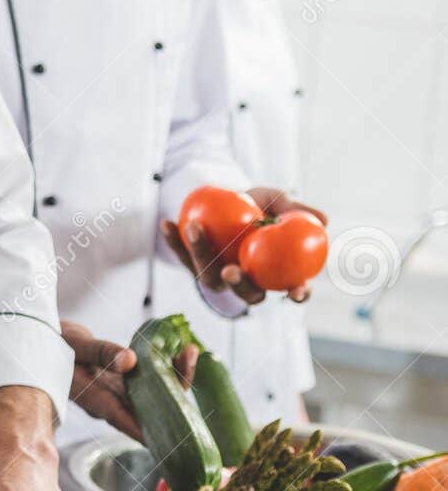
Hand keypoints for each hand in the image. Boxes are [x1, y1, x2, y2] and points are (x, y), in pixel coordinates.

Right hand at [62, 320, 196, 441]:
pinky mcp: (120, 380)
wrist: (44, 340)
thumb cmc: (54, 345)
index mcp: (95, 399)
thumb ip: (101, 353)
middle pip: (146, 407)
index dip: (149, 430)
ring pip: (150, 393)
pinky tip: (176, 352)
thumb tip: (131, 361)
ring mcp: (116, 391)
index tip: (172, 441)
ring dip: (171, 377)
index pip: (126, 419)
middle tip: (188, 369)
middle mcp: (109, 400)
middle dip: (172, 394)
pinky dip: (162, 367)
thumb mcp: (76, 346)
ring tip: (188, 353)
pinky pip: (146, 379)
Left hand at [162, 186, 326, 305]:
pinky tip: (167, 223)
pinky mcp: (193, 265)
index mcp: (274, 273)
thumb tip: (323, 220)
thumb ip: (296, 210)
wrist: (227, 197)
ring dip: (201, 255)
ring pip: (209, 278)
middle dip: (239, 286)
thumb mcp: (277, 201)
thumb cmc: (259, 203)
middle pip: (247, 294)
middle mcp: (247, 280)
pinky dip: (174, 240)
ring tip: (195, 228)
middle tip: (230, 270)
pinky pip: (182, 256)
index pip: (293, 289)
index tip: (297, 290)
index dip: (298, 294)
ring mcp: (218, 276)